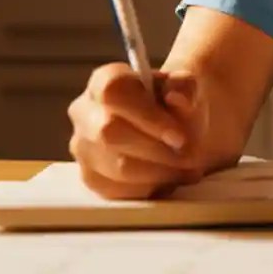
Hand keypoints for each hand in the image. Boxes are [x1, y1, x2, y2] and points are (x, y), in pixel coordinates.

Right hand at [67, 63, 209, 198]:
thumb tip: (176, 97)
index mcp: (105, 81)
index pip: (113, 93)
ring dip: (160, 172)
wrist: (174, 133)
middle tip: (189, 156)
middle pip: (109, 133)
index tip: (179, 136)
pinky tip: (167, 178)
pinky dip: (150, 188)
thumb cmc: (176, 108)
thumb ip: (185, 88)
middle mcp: (84, 112)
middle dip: (157, 150)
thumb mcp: (188, 90)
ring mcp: (83, 148)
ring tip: (185, 169)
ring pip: (118, 168)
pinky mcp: (91, 179)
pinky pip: (119, 191)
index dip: (147, 116)